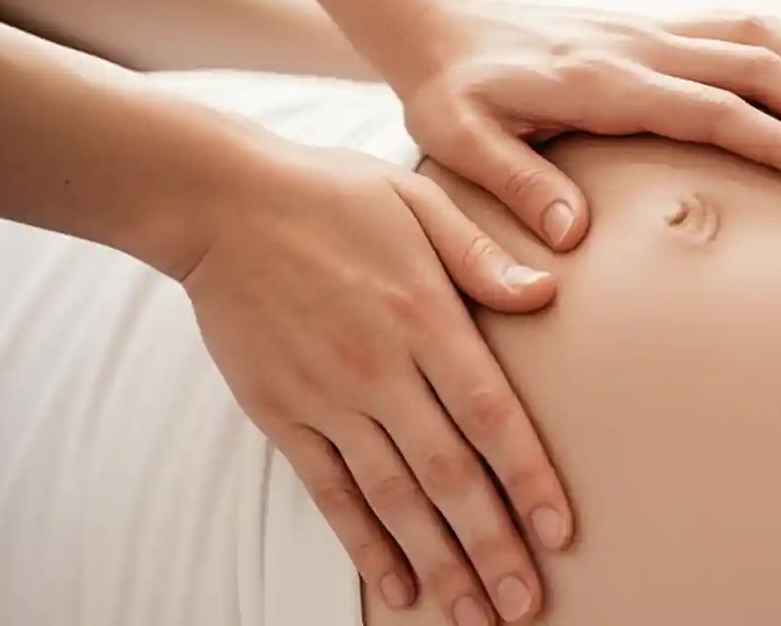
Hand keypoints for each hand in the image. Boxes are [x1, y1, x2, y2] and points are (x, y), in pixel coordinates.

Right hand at [183, 139, 570, 624]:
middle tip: (523, 606)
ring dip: (437, 562)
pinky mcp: (283, 415)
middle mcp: (381, 369)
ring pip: (392, 498)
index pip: (491, 415)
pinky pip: (329, 494)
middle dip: (490, 546)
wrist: (221, 204)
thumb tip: (546, 294)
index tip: (559, 534)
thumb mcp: (419, 200)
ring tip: (471, 616)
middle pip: (448, 475)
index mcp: (425, 317)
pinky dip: (363, 544)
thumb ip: (483, 255)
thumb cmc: (332, 196)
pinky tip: (395, 586)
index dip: (528, 479)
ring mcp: (328, 399)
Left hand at [390, 0, 780, 250]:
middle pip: (754, 69)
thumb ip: (517, 182)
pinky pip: (732, 25)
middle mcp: (638, 46)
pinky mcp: (648, 27)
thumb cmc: (448, 90)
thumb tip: (575, 234)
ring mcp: (647, 30)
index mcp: (601, 81)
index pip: (711, 110)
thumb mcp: (460, 140)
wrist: (436, 23)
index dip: (777, 140)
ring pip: (754, 37)